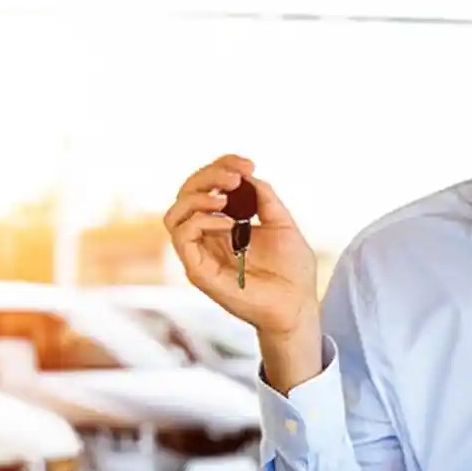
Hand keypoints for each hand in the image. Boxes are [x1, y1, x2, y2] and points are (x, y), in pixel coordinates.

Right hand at [164, 155, 318, 337]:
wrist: (297, 306)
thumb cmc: (292, 271)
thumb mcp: (283, 224)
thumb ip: (265, 199)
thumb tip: (248, 175)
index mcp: (224, 224)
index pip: (207, 187)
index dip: (221, 167)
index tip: (247, 163)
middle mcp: (207, 237)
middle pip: (185, 195)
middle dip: (207, 176)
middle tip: (236, 176)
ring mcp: (201, 255)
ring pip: (174, 214)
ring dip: (197, 197)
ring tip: (226, 200)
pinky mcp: (199, 272)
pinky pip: (182, 238)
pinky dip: (200, 221)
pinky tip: (227, 223)